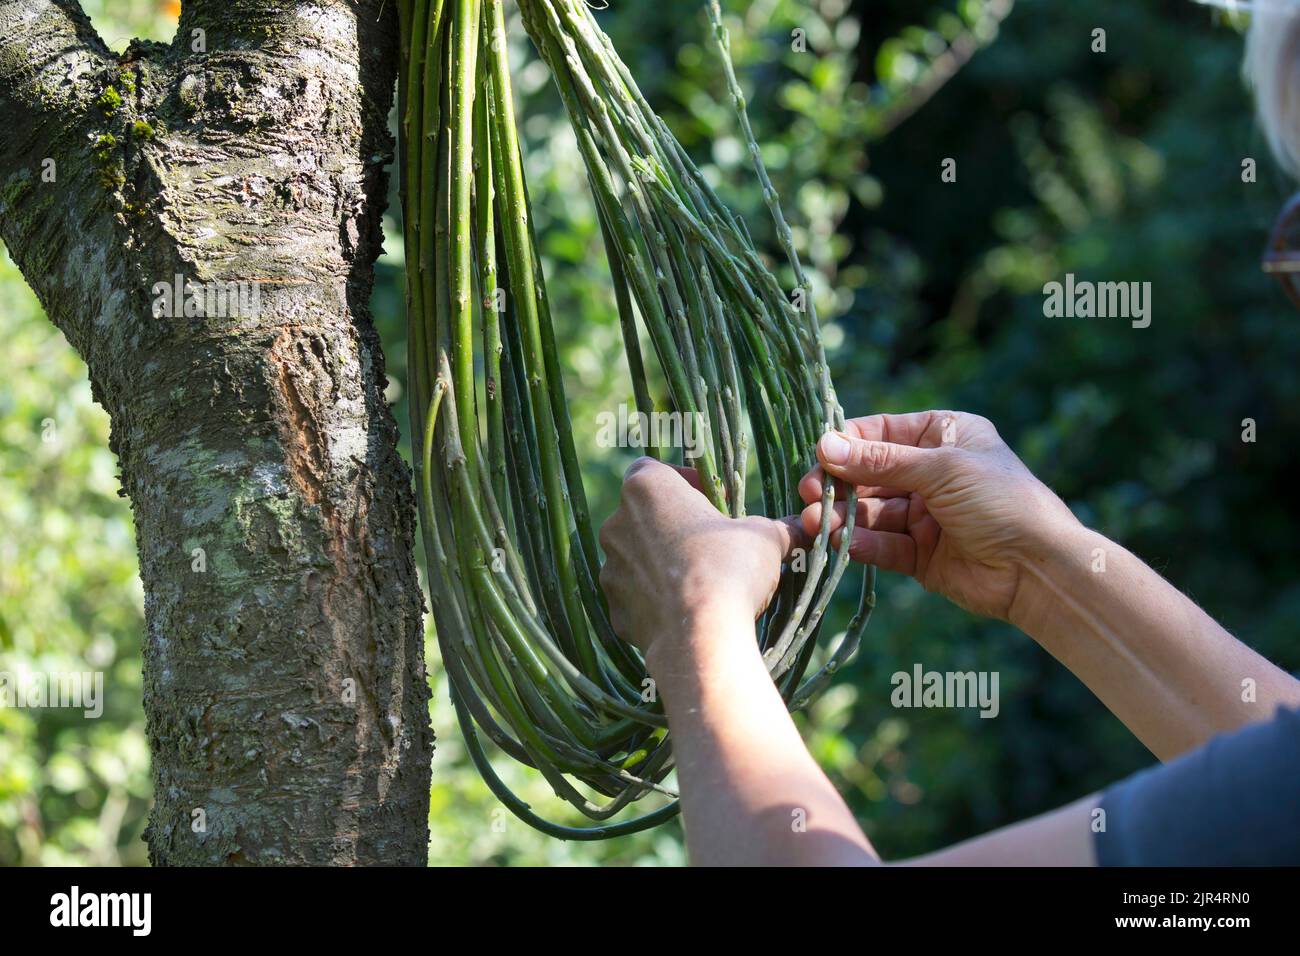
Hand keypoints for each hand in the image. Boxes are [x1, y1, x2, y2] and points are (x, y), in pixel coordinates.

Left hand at [599, 457, 804, 666]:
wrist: (701, 635)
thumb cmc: (730, 568)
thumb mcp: (765, 537)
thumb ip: (780, 527)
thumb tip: (804, 528)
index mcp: (646, 488)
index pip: (653, 468)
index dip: (684, 481)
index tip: (714, 501)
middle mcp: (616, 523)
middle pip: (644, 516)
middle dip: (675, 526)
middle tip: (711, 543)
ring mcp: (610, 569)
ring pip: (637, 559)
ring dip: (663, 564)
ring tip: (701, 581)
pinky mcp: (614, 610)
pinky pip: (636, 599)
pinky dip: (656, 602)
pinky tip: (686, 612)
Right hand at [798, 410, 1078, 620]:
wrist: (1039, 567)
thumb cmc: (1001, 501)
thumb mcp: (941, 469)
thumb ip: (880, 461)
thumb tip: (824, 446)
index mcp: (944, 436)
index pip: (882, 432)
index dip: (847, 443)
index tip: (818, 455)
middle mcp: (931, 473)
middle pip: (869, 475)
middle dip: (838, 485)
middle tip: (808, 494)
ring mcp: (924, 515)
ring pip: (871, 512)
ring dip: (842, 517)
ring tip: (814, 523)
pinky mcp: (920, 554)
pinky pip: (882, 544)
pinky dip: (860, 544)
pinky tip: (840, 544)